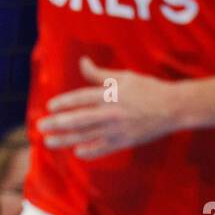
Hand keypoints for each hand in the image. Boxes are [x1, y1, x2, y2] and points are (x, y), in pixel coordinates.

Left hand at [36, 56, 181, 158]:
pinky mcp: (125, 141)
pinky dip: (91, 151)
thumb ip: (100, 74)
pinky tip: (77, 153)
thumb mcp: (124, 77)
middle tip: (40, 127)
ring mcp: (118, 129)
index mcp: (111, 94)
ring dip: (66, 139)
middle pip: (80, 119)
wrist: (174, 108)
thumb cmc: (148, 89)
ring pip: (87, 136)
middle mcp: (111, 112)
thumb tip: (82, 62)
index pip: (82, 98)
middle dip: (58, 123)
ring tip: (49, 141)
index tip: (50, 107)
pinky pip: (104, 148)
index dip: (65, 102)